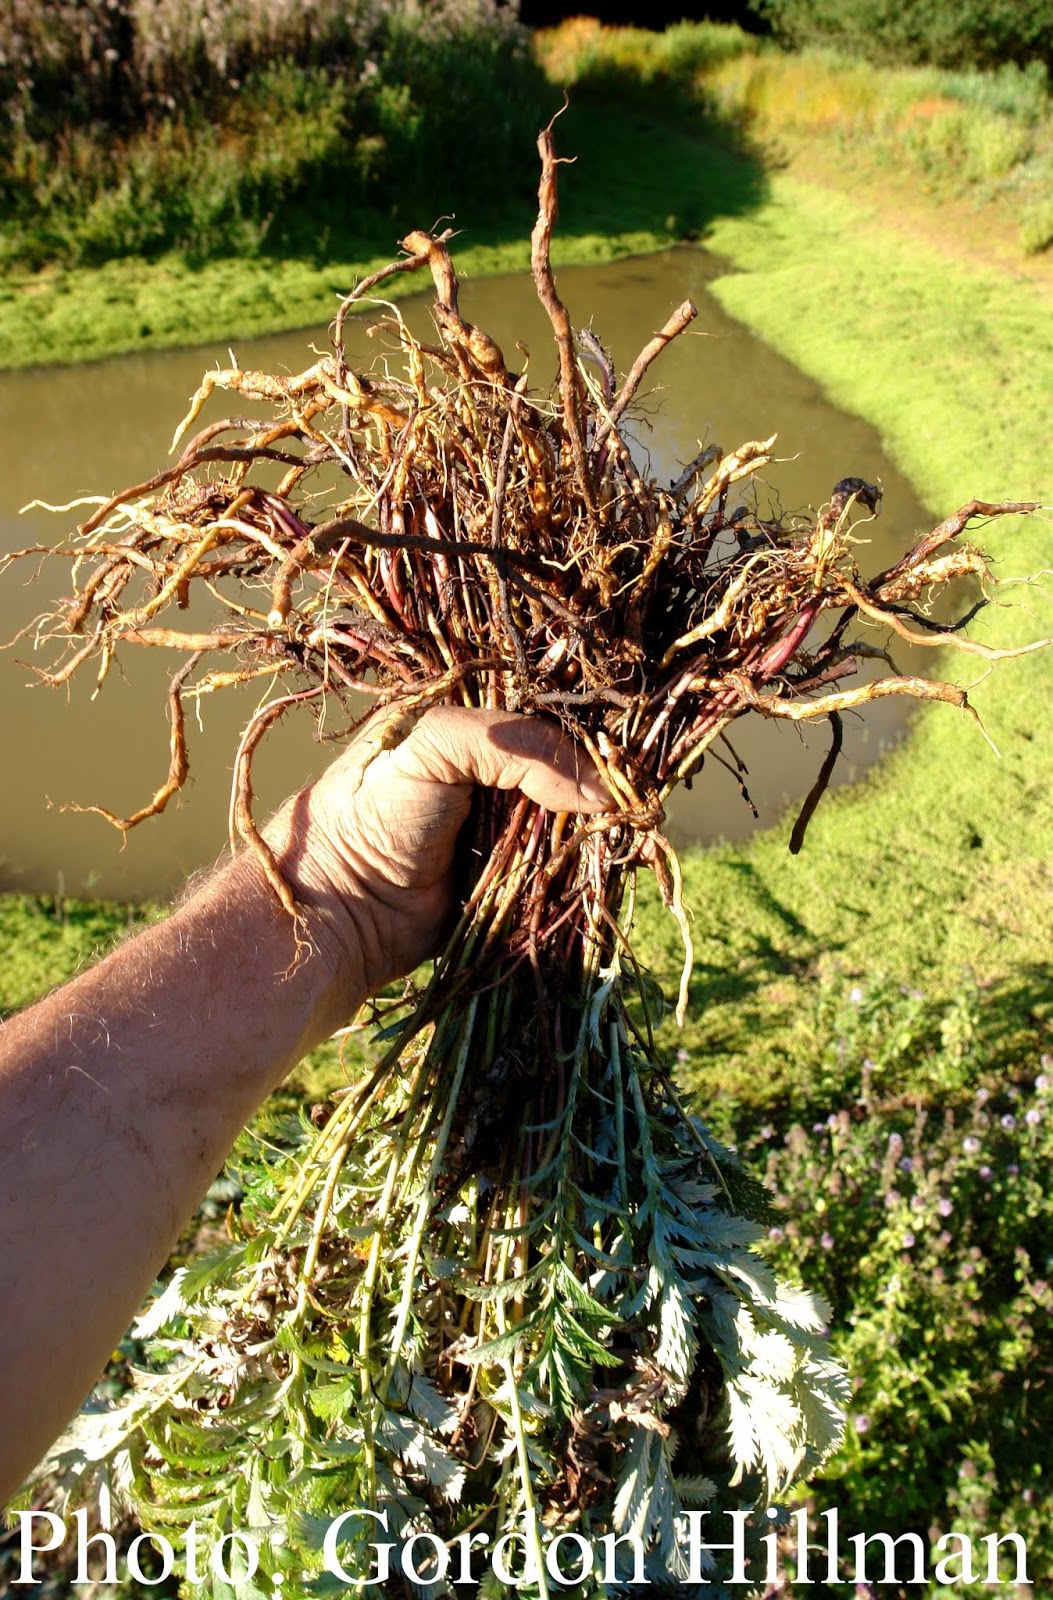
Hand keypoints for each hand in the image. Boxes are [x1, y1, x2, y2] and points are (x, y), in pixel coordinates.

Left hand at [263, 706, 609, 1009]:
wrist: (341, 904)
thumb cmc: (374, 806)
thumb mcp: (437, 742)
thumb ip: (519, 745)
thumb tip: (601, 793)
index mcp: (473, 727)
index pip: (549, 716)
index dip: (589, 733)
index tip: (627, 755)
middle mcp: (494, 774)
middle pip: (571, 772)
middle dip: (603, 785)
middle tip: (638, 801)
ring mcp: (506, 829)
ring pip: (574, 823)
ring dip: (601, 831)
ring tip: (633, 834)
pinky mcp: (512, 880)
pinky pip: (562, 871)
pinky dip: (585, 871)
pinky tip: (613, 865)